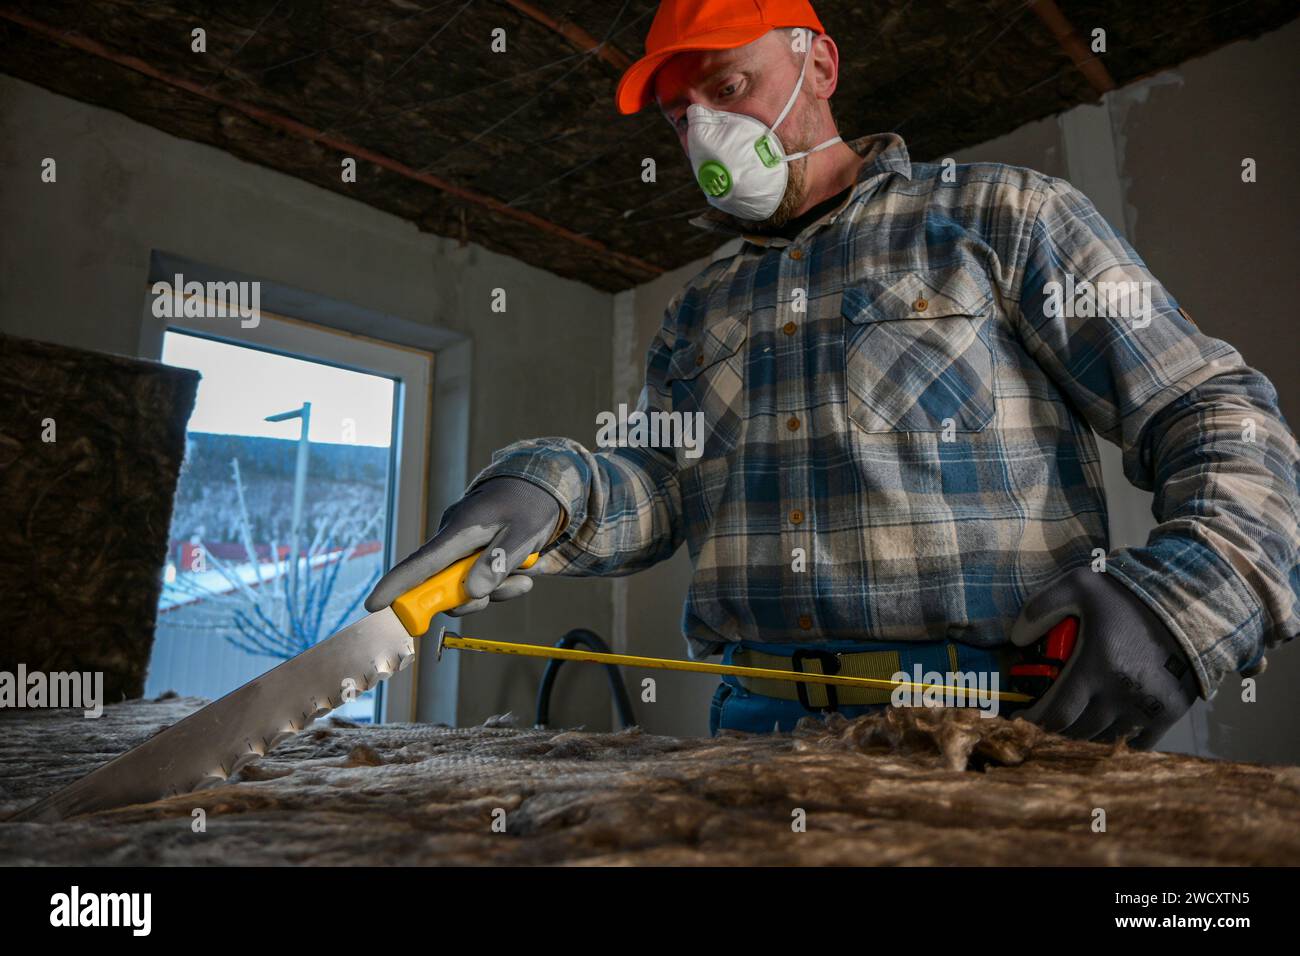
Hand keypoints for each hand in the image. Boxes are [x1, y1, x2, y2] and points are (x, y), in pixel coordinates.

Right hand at [364, 477, 561, 615]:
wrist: (541, 484)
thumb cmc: (531, 504)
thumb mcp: (525, 533)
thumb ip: (499, 561)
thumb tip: (472, 591)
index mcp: (460, 529)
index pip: (422, 561)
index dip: (396, 584)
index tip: (374, 604)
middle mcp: (454, 538)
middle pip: (443, 585)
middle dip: (470, 598)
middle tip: (505, 590)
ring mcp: (462, 546)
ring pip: (465, 586)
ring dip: (495, 590)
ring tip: (524, 576)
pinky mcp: (473, 551)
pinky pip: (478, 578)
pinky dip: (500, 582)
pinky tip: (523, 571)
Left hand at [1009, 567, 1198, 747]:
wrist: (1188, 603)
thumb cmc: (1128, 594)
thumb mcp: (1078, 585)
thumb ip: (1041, 607)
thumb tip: (1016, 640)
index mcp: (1095, 667)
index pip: (1057, 715)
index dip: (1034, 723)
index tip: (1020, 719)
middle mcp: (1120, 694)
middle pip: (1078, 731)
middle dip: (1055, 729)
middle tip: (1043, 719)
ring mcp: (1147, 706)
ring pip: (1105, 739)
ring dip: (1085, 735)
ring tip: (1071, 723)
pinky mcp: (1170, 711)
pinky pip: (1138, 742)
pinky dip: (1118, 740)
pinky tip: (1106, 728)